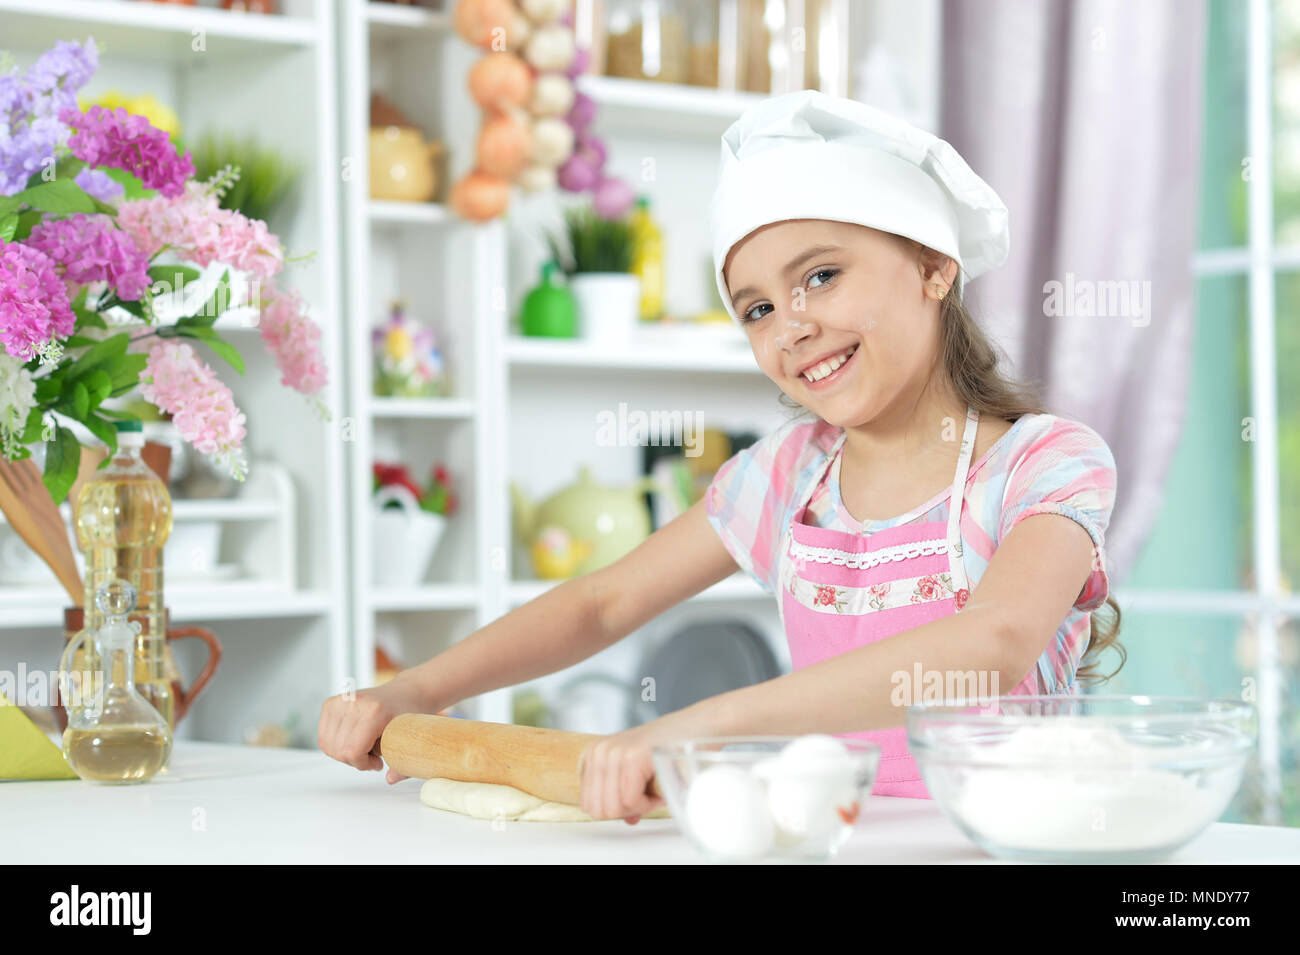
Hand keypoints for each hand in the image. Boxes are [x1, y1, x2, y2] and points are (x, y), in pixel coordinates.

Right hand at [318, 675, 433, 783]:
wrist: (404, 693)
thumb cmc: (408, 715)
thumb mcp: (411, 740)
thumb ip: (403, 765)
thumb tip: (390, 779)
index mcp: (374, 711)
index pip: (352, 750)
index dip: (363, 764)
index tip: (378, 764)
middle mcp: (353, 703)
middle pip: (338, 750)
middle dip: (355, 760)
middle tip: (372, 756)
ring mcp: (340, 701)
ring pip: (327, 745)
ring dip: (344, 753)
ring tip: (364, 748)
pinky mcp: (331, 703)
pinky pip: (323, 736)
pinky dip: (336, 744)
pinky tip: (353, 741)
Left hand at [577, 722, 675, 823]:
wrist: (694, 726)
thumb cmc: (667, 750)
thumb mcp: (638, 772)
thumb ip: (625, 796)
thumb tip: (627, 820)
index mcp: (593, 754)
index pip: (588, 805)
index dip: (616, 810)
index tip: (635, 797)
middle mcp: (599, 751)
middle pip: (599, 810)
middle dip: (626, 810)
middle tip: (645, 795)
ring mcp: (614, 752)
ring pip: (614, 807)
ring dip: (639, 806)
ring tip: (652, 788)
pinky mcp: (632, 756)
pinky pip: (630, 800)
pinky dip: (648, 802)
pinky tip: (658, 785)